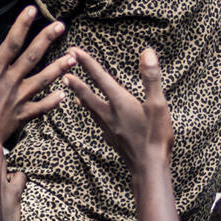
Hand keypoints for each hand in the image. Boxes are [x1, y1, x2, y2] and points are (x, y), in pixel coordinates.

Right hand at [0, 7, 70, 150]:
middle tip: (61, 25)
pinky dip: (52, 101)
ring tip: (72, 58)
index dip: (21, 25)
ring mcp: (18, 100)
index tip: (32, 10)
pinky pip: (40, 108)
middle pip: (32, 57)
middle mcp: (10, 83)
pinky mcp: (21, 117)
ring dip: (58, 68)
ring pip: (43, 80)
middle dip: (47, 39)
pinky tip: (63, 94)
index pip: (10, 43)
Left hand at [61, 46, 172, 172]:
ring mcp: (108, 128)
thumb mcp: (158, 105)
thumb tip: (147, 53)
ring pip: (88, 108)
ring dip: (79, 95)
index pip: (100, 78)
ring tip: (70, 88)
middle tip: (62, 68)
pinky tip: (94, 113)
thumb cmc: (155, 137)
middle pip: (86, 94)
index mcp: (120, 102)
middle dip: (75, 80)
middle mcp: (109, 114)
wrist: (148, 169)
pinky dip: (89, 110)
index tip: (73, 51)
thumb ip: (151, 78)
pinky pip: (95, 119)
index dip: (87, 63)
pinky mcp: (110, 138)